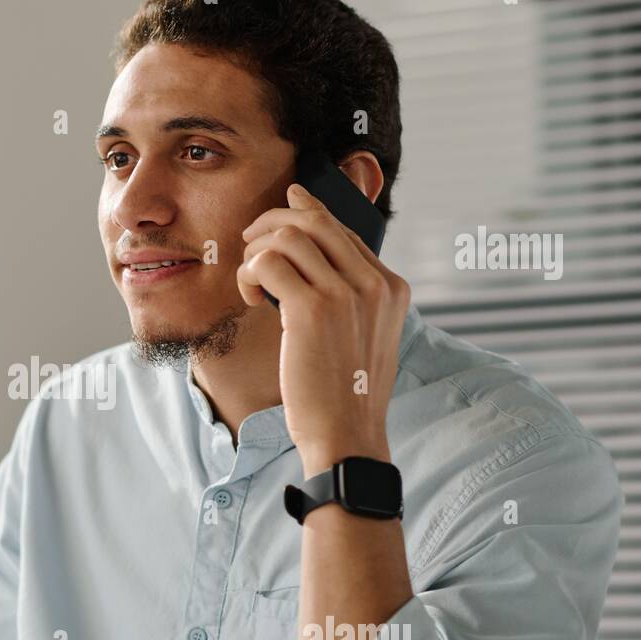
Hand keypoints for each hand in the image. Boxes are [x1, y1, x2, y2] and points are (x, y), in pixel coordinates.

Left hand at [238, 182, 410, 475]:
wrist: (346, 435)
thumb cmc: (344, 393)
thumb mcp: (362, 337)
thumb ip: (350, 297)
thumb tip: (313, 256)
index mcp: (391, 287)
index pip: (344, 229)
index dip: (308, 210)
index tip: (284, 204)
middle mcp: (374, 284)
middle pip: (316, 221)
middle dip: (274, 221)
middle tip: (249, 240)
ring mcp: (346, 294)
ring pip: (288, 236)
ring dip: (256, 250)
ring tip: (250, 280)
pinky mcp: (312, 310)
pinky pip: (268, 264)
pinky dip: (249, 274)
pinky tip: (250, 297)